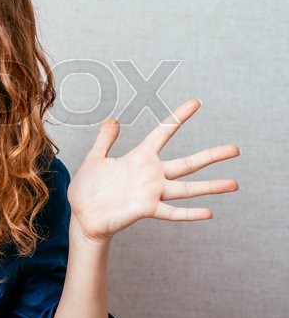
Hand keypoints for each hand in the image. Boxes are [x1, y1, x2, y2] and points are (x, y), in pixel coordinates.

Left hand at [67, 99, 239, 243]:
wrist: (82, 215)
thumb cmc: (88, 188)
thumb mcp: (94, 158)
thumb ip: (105, 139)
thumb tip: (113, 119)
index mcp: (139, 158)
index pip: (163, 132)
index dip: (179, 117)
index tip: (196, 102)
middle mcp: (151, 175)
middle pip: (187, 162)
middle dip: (211, 155)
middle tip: (236, 149)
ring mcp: (151, 192)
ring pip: (187, 188)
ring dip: (211, 186)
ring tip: (234, 183)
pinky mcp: (146, 209)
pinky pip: (172, 212)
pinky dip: (190, 213)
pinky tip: (209, 213)